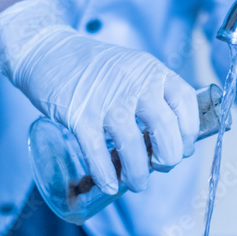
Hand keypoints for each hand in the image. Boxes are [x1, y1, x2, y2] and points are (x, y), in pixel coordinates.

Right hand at [0, 0, 198, 193]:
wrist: (46, 50)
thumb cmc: (92, 66)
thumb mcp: (132, 68)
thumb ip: (152, 94)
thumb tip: (168, 138)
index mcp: (152, 71)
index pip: (186, 103)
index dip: (190, 132)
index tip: (184, 148)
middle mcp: (134, 83)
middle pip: (166, 129)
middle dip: (169, 158)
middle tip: (162, 167)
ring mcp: (106, 100)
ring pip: (134, 147)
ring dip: (138, 174)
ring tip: (136, 183)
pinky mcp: (79, 116)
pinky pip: (98, 153)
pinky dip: (106, 175)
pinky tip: (109, 184)